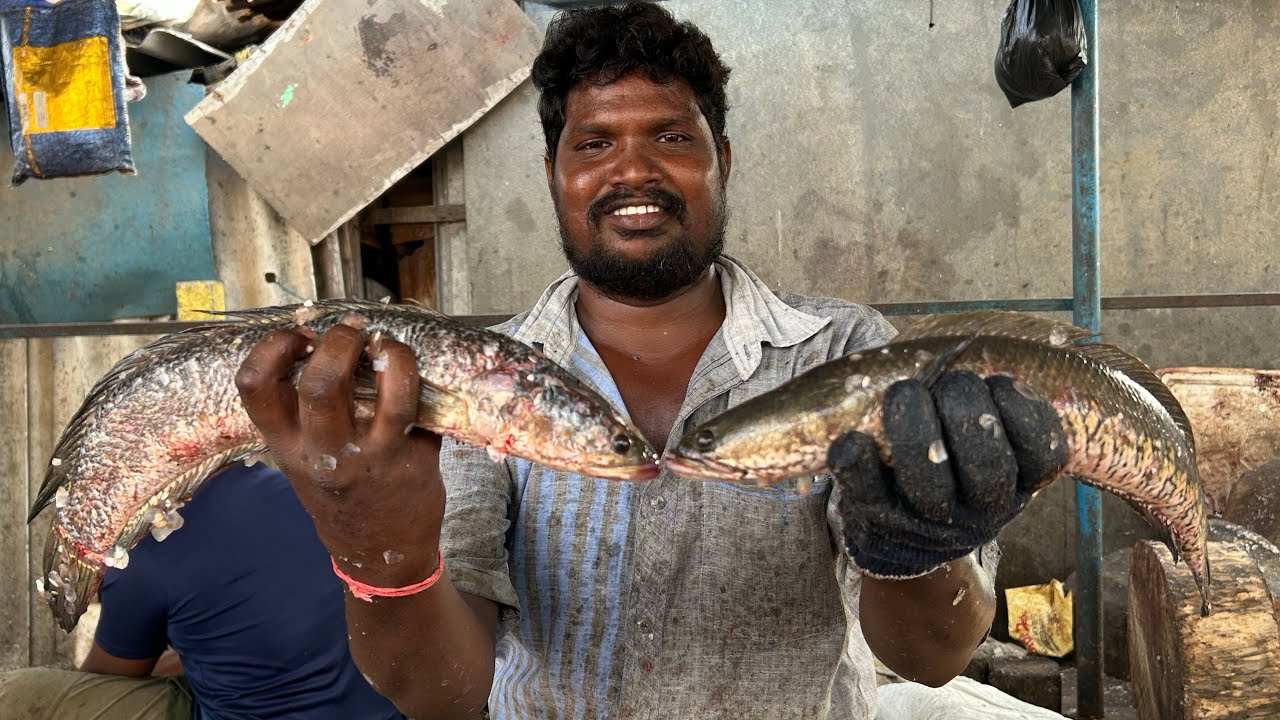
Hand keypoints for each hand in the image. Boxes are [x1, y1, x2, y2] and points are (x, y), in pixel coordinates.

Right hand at [235, 321, 442, 585]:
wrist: (378, 551)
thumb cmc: (337, 490)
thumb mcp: (301, 456)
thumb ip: (302, 410)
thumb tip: (324, 341)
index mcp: (285, 445)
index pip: (255, 386)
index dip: (273, 347)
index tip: (300, 338)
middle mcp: (324, 452)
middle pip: (320, 382)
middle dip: (339, 341)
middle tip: (352, 335)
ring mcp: (373, 457)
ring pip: (389, 392)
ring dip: (392, 354)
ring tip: (387, 346)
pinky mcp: (414, 459)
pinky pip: (421, 407)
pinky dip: (419, 383)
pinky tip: (410, 377)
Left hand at [830, 371, 1067, 578]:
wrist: (902, 536)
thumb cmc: (952, 469)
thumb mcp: (988, 447)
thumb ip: (990, 406)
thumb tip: (973, 347)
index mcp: (1016, 485)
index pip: (1043, 457)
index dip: (1027, 414)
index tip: (1001, 380)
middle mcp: (979, 510)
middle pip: (988, 469)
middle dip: (969, 413)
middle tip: (951, 381)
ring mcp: (929, 522)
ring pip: (929, 484)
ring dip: (914, 429)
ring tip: (905, 390)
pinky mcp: (880, 521)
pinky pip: (868, 493)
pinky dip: (858, 461)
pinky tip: (853, 436)